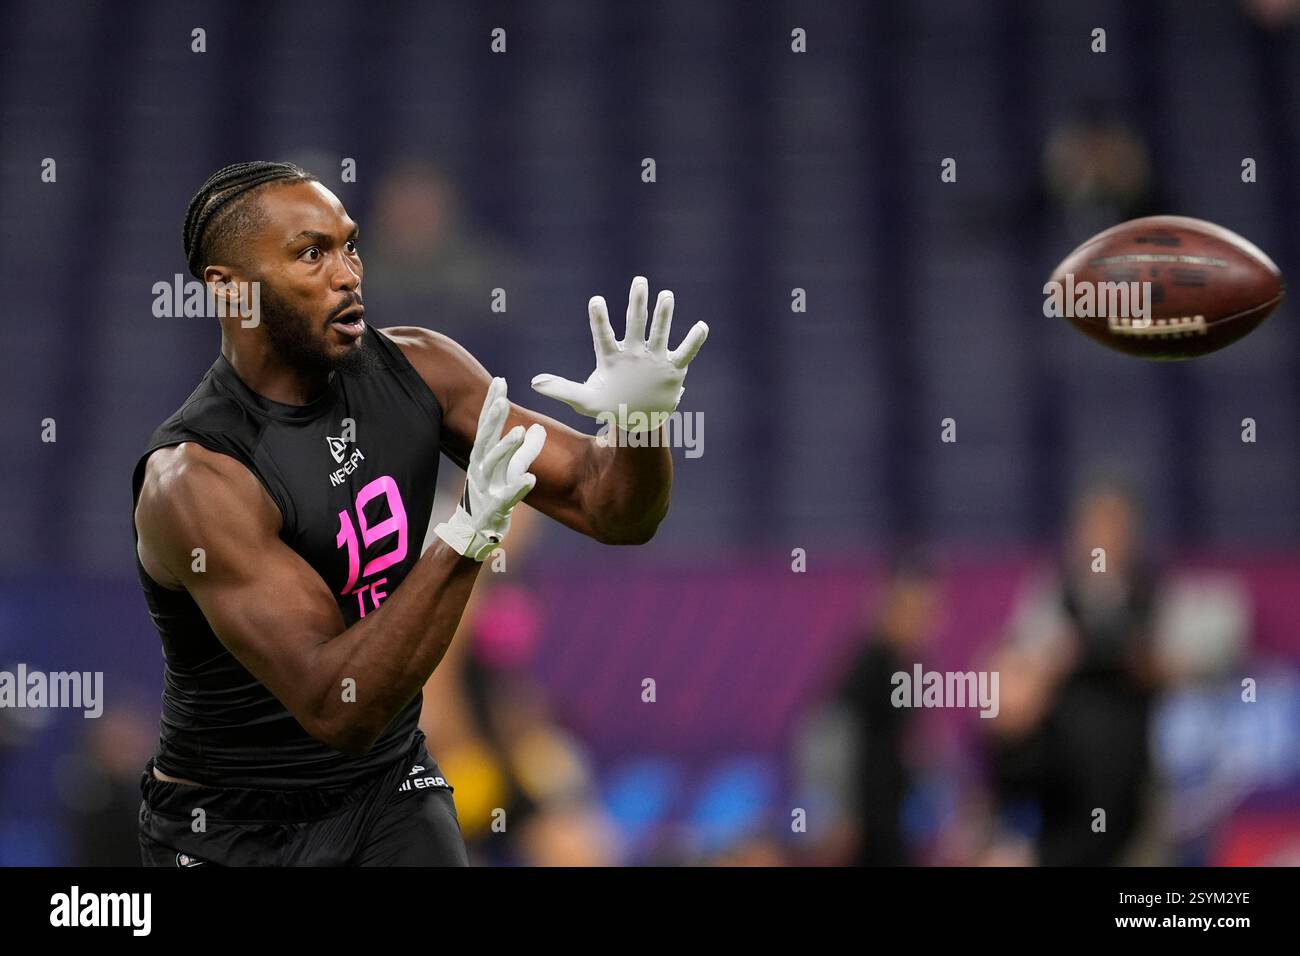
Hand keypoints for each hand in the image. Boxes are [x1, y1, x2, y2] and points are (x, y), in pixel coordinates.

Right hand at [434, 377, 545, 560]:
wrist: (471, 534)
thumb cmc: (487, 497)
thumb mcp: (494, 470)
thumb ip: (508, 449)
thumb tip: (531, 428)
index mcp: (481, 458)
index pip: (485, 425)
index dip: (491, 404)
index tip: (500, 382)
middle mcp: (480, 469)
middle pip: (486, 438)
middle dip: (493, 417)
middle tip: (501, 397)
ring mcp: (486, 489)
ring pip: (495, 465)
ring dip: (506, 448)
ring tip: (519, 432)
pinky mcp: (494, 509)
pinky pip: (507, 497)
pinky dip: (518, 488)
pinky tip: (530, 479)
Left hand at [531, 276, 708, 432]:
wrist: (637, 421)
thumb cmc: (610, 406)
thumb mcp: (585, 401)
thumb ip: (562, 389)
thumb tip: (533, 382)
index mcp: (611, 358)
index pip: (603, 335)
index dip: (599, 319)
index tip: (596, 300)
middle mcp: (634, 352)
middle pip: (635, 324)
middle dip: (637, 303)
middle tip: (639, 281)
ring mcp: (654, 358)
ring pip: (660, 332)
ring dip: (664, 315)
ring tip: (667, 295)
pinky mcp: (672, 369)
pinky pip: (685, 353)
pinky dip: (693, 341)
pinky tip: (701, 327)